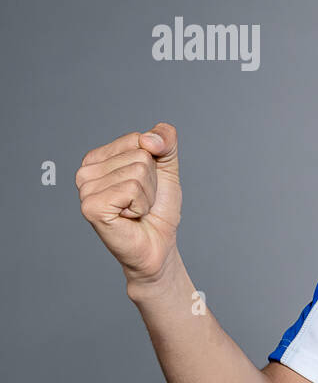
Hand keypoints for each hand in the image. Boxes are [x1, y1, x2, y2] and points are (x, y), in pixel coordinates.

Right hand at [76, 123, 182, 284]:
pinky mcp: (91, 206)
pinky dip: (141, 205)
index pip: (138, 139)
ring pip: (138, 171)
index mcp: (98, 157)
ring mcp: (85, 189)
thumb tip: (148, 137)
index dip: (154, 163)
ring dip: (147, 195)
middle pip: (140, 155)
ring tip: (135, 209)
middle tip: (141, 200)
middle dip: (151, 181)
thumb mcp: (168, 168)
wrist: (158, 244)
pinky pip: (132, 189)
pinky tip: (129, 217)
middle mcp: (86, 171)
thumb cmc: (158, 208)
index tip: (145, 184)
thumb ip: (165, 141)